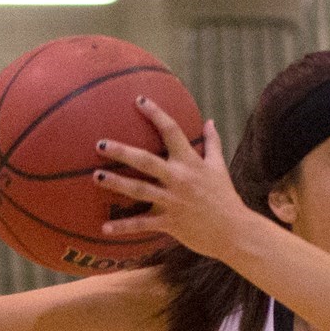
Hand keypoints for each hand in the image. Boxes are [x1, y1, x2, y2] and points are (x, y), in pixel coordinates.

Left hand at [94, 99, 246, 259]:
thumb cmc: (225, 198)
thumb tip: (210, 121)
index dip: (155, 113)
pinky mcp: (169, 222)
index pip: (171, 131)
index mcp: (190, 162)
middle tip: (99, 144)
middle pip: (145, 161)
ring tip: (96, 176)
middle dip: (121, 151)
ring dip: (116, 184)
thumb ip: (213, 143)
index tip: (139, 100)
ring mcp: (172, 201)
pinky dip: (123, 227)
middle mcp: (178, 179)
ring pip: (139, 190)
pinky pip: (142, 225)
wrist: (234, 231)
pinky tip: (104, 228)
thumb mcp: (219, 167)